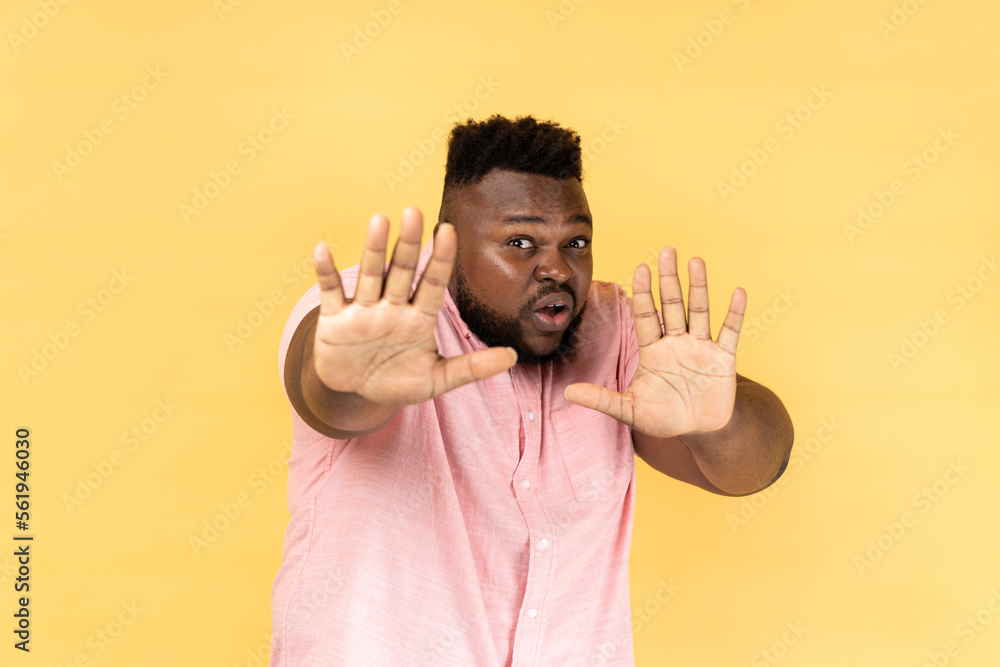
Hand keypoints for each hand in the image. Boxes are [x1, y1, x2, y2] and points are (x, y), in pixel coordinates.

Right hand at [311, 207, 517, 405]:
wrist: (355, 393)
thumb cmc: (397, 381)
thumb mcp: (436, 380)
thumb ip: (472, 368)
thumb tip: (513, 357)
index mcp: (418, 318)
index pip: (433, 284)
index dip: (440, 258)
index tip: (448, 230)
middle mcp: (392, 307)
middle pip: (402, 271)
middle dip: (408, 244)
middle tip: (415, 212)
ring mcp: (363, 311)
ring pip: (370, 275)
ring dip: (373, 249)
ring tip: (380, 220)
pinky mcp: (334, 320)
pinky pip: (331, 292)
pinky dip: (326, 272)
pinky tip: (323, 250)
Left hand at [564, 247, 745, 438]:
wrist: (696, 431)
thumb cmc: (662, 418)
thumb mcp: (629, 410)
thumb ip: (602, 399)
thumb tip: (568, 392)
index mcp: (652, 350)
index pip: (646, 315)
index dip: (644, 293)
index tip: (641, 269)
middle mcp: (676, 342)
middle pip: (672, 305)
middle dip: (669, 279)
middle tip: (667, 250)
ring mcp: (700, 348)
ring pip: (699, 311)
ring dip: (698, 287)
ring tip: (695, 261)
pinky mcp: (723, 359)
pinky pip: (729, 332)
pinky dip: (734, 314)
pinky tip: (737, 292)